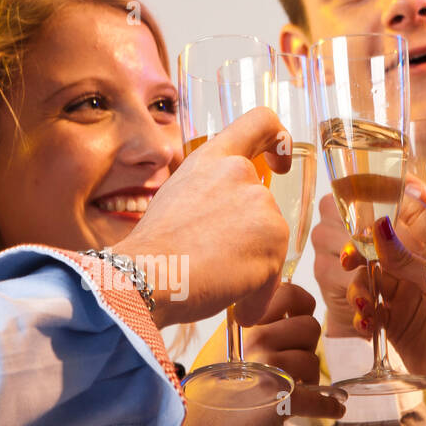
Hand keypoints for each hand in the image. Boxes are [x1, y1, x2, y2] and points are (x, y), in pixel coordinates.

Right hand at [126, 107, 290, 327]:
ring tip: (216, 285)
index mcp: (212, 158)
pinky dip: (257, 294)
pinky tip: (234, 303)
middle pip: (264, 204)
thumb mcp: (176, 198)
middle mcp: (239, 173)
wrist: (148, 276)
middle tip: (217, 262)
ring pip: (269, 241)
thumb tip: (221, 216)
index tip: (277, 166)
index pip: (260, 122)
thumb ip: (209, 193)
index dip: (276, 142)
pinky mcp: (275, 238)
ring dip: (250, 268)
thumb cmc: (152, 250)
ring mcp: (261, 204)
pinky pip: (274, 274)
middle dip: (248, 237)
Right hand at [180, 283, 344, 425]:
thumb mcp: (217, 351)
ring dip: (308, 378)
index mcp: (242, 323)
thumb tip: (285, 316)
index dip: (301, 307)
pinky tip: (335, 408)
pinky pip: (319, 398)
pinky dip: (328, 405)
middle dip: (306, 346)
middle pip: (309, 327)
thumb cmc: (202, 398)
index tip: (298, 321)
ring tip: (289, 391)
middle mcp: (256, 338)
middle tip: (290, 365)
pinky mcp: (283, 398)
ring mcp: (270, 367)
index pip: (291, 293)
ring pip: (313, 362)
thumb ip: (247, 330)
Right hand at [317, 180, 425, 339]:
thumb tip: (377, 224)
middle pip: (382, 248)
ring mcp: (407, 297)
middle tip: (350, 263)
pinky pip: (369, 309)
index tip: (361, 207)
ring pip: (370, 279)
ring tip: (364, 306)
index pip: (415, 216)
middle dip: (362, 253)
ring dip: (360, 289)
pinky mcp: (394, 323)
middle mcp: (423, 270)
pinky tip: (366, 326)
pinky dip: (362, 315)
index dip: (389, 208)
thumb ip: (405, 257)